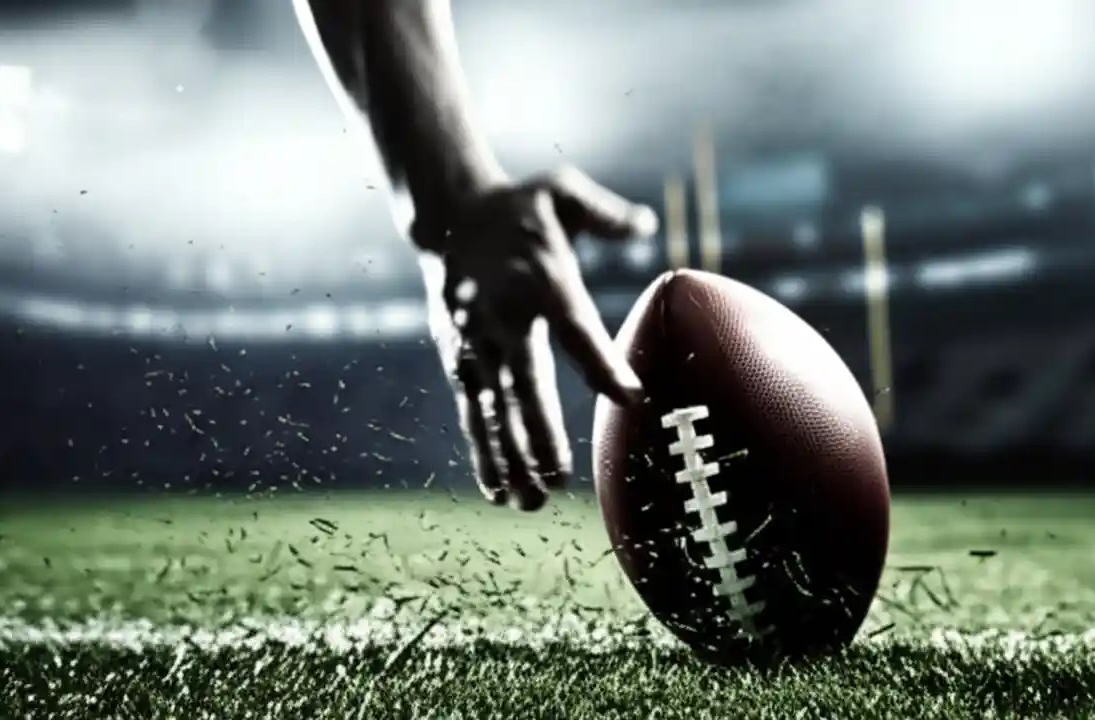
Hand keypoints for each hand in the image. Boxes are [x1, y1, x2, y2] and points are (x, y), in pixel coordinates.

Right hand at [417, 166, 657, 509]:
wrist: (446, 213)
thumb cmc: (519, 206)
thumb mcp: (560, 191)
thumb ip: (606, 214)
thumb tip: (647, 225)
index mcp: (539, 276)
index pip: (574, 326)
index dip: (599, 362)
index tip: (629, 397)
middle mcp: (503, 315)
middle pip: (523, 381)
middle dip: (538, 431)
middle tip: (559, 477)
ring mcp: (475, 341)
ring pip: (492, 408)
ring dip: (509, 457)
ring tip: (530, 502)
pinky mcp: (459, 357)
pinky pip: (472, 411)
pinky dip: (484, 452)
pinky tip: (499, 492)